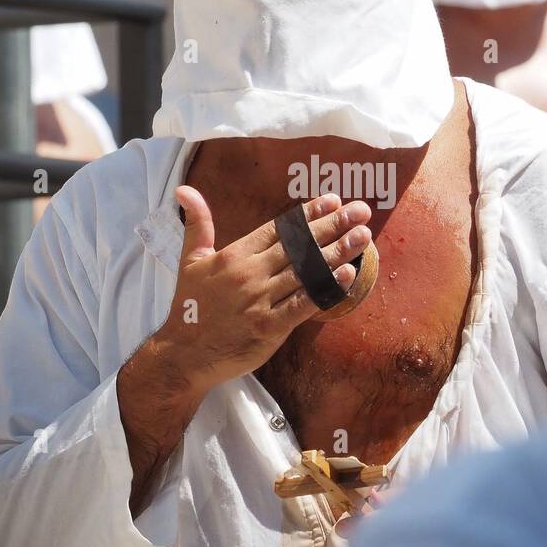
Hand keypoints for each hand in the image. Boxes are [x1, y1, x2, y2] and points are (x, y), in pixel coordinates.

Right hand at [151, 187, 371, 395]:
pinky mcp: (269, 328)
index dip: (308, 214)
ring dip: (338, 252)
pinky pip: (304, 304)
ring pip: (306, 272)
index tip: (333, 200)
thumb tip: (185, 191)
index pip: (278, 228)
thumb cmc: (189, 307)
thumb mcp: (190, 261)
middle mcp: (249, 274)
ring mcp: (260, 301)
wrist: (183, 355)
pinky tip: (348, 273)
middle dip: (333, 225)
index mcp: (234, 255)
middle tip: (361, 211)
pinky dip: (326, 288)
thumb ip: (197, 224)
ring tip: (363, 236)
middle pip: (299, 245)